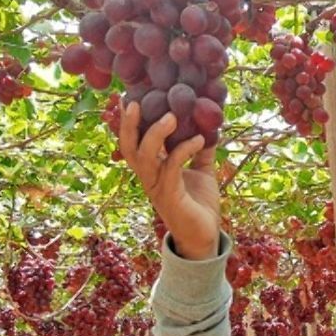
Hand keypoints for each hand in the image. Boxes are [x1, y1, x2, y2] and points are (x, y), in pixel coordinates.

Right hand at [119, 103, 220, 259]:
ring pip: (144, 157)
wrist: (204, 237)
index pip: (133, 142)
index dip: (127, 122)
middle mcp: (149, 177)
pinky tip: (199, 140)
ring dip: (156, 134)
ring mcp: (157, 187)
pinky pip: (172, 168)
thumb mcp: (202, 171)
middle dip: (129, 124)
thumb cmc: (200, 205)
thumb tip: (209, 126)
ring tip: (171, 116)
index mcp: (152, 169)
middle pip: (128, 147)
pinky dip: (184, 150)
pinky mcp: (170, 196)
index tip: (126, 97)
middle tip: (134, 101)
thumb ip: (201, 150)